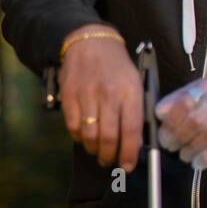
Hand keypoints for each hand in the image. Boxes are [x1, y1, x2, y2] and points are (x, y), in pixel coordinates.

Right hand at [59, 23, 142, 172]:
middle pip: (109, 136)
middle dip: (110, 155)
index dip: (129, 152)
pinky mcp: (69, 96)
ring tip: (98, 152)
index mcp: (130, 92)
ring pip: (90, 135)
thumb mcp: (136, 83)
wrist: (91, 42)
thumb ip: (137, 111)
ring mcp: (87, 95)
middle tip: (110, 162)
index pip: (131, 130)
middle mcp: (109, 95)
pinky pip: (73, 126)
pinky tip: (85, 137)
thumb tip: (135, 142)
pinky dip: (79, 137)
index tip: (128, 165)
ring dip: (94, 149)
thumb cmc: (118, 66)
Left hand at [154, 74, 206, 169]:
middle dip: (176, 136)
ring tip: (184, 155)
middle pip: (193, 120)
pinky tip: (198, 163)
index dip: (168, 117)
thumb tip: (160, 115)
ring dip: (190, 149)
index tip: (162, 126)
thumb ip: (184, 99)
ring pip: (206, 136)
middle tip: (170, 145)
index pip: (183, 100)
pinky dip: (206, 158)